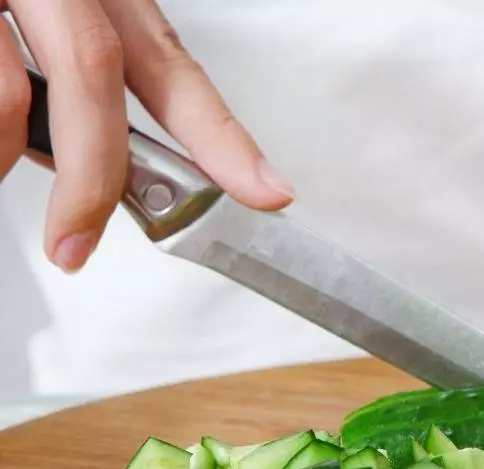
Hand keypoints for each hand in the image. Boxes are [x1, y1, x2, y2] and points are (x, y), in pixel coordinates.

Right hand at [0, 1, 293, 272]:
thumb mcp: (55, 14)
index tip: (269, 193)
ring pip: (6, 96)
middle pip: (95, 74)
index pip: (175, 69)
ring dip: (2, 152)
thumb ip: (82, 80)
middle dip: (91, 176)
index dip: (224, 138)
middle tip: (75, 243)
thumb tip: (101, 170)